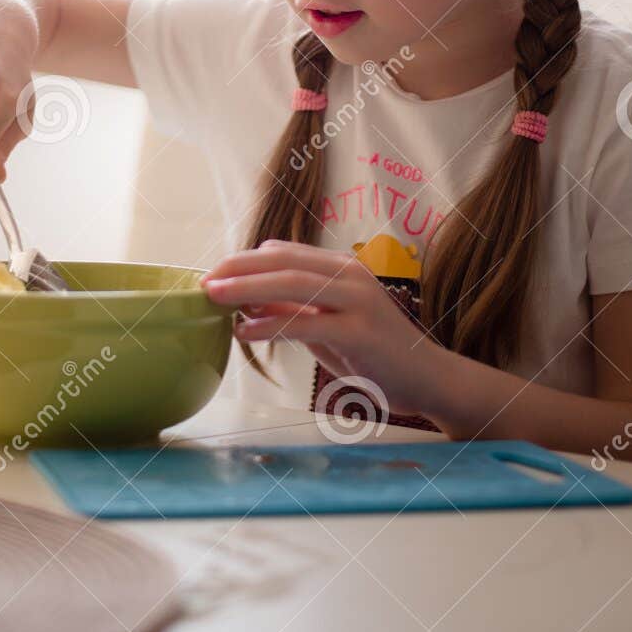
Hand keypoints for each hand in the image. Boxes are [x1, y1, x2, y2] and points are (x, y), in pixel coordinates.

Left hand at [202, 240, 453, 417]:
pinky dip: (272, 324)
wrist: (427, 378)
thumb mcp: (328, 326)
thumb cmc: (375, 353)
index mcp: (340, 267)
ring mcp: (357, 301)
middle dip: (238, 269)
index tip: (213, 272)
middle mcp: (349, 275)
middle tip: (203, 280)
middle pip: (283, 262)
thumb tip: (248, 298)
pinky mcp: (360, 332)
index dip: (243, 260)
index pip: (283, 253)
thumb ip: (293, 309)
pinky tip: (247, 330)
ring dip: (247, 289)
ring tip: (214, 297)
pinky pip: (307, 323)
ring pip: (292, 284)